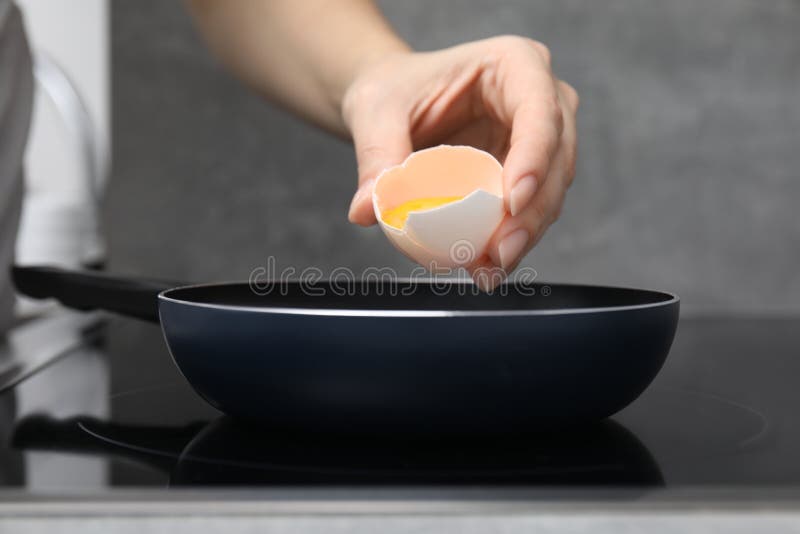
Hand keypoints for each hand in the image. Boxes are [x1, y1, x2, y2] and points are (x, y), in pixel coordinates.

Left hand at [342, 35, 578, 289]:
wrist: (394, 104)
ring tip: (489, 269)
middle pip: (555, 158)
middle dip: (532, 213)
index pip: (539, 110)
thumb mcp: (376, 114)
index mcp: (513, 64)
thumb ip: (375, 158)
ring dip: (525, 235)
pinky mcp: (528, 172)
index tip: (512, 202)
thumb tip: (366, 211)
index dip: (535, 157)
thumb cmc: (392, 92)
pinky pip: (530, 210)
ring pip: (551, 191)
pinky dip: (511, 240)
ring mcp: (540, 138)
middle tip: (498, 253)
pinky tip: (486, 267)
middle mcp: (540, 97)